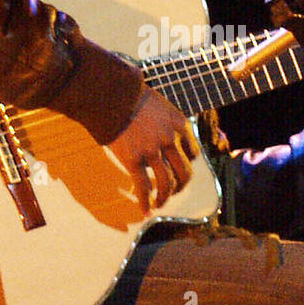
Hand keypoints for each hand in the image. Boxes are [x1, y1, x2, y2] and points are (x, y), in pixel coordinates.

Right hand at [106, 88, 200, 213]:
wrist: (111, 94)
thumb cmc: (132, 98)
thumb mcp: (160, 107)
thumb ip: (167, 125)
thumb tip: (166, 142)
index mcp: (180, 125)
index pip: (192, 154)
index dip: (186, 164)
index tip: (178, 169)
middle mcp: (170, 139)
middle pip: (184, 172)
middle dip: (180, 185)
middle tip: (175, 191)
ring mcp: (153, 151)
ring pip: (166, 183)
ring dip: (165, 197)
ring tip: (159, 204)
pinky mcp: (134, 160)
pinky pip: (144, 187)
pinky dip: (146, 202)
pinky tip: (145, 210)